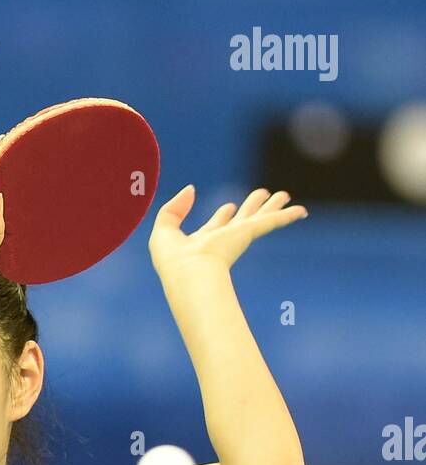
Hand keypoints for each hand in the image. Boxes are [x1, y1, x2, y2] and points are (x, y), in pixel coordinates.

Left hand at [148, 185, 307, 281]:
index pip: (216, 226)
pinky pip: (272, 222)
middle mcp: (223, 241)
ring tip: (283, 195)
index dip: (221, 216)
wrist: (189, 275)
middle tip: (262, 196)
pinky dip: (287, 216)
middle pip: (241, 220)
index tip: (228, 207)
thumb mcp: (163, 229)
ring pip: (260, 219)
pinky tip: (301, 211)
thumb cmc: (172, 261)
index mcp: (203, 243)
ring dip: (271, 207)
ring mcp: (238, 238)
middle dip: (251, 208)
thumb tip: (191, 189)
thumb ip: (173, 208)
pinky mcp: (248, 234)